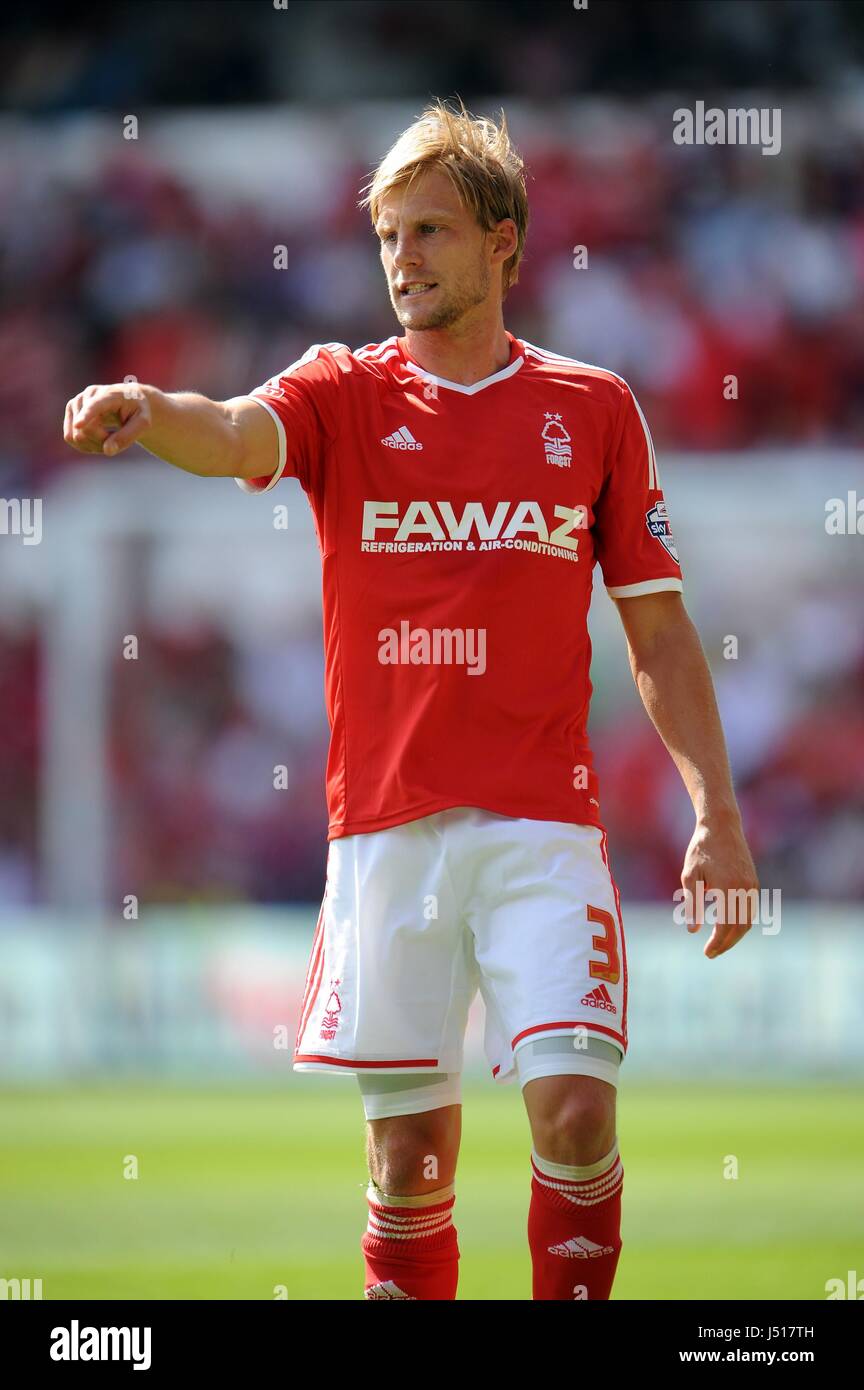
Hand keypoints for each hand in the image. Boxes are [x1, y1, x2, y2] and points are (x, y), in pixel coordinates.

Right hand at [64, 383, 152, 455]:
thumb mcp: (143, 423)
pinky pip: (70, 437)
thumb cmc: (137, 411)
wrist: (129, 401)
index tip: (79, 425)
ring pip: (76, 435)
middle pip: (86, 429)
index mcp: (109, 394)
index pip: (95, 406)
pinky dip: (85, 444)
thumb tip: (107, 451)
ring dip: (93, 444)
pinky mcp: (71, 412)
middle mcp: (88, 395)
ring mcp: (76, 403)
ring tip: (110, 438)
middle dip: (101, 441)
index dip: (86, 415)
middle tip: (117, 440)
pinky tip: (99, 439)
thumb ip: (127, 437)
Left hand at [680, 816, 758, 958]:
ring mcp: (752, 886)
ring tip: (719, 944)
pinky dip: (741, 923)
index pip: (726, 925)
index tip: (707, 952)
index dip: (718, 942)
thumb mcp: (690, 875)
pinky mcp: (754, 882)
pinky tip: (728, 927)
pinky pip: (750, 910)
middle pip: (740, 927)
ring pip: (748, 920)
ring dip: (735, 936)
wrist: (721, 826)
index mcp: (728, 888)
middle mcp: (744, 889)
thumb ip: (692, 903)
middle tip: (711, 954)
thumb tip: (693, 930)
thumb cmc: (701, 849)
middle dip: (726, 944)